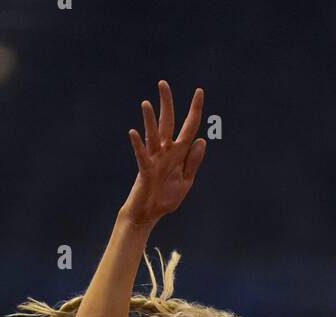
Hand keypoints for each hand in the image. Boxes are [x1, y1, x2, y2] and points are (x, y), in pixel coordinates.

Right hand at [123, 80, 205, 226]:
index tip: (199, 91)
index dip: (195, 110)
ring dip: (150, 120)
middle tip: (163, 83)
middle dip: (167, 104)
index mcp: (178, 153)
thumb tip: (201, 141)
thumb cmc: (165, 198)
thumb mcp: (185, 181)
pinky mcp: (145, 171)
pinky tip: (133, 132)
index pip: (189, 127)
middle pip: (167, 123)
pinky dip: (138, 144)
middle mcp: (166, 152)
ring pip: (153, 136)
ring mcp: (154, 160)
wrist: (149, 214)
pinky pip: (142, 156)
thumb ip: (192, 162)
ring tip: (147, 104)